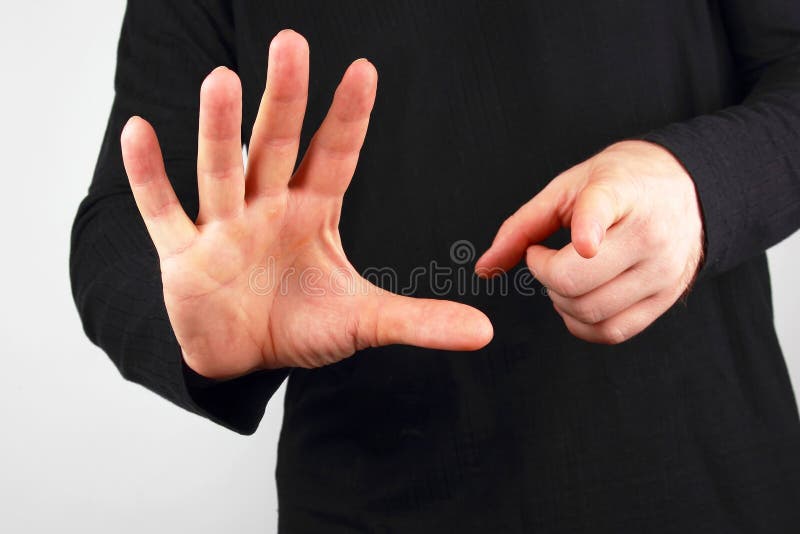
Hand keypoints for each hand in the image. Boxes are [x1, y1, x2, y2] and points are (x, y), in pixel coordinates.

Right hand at [120, 30, 491, 377]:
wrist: (245, 357)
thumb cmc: (300, 324)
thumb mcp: (363, 321)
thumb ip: (418, 319)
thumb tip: (484, 334)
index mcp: (312, 213)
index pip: (334, 156)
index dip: (347, 117)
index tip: (363, 70)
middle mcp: (267, 208)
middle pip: (277, 146)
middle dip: (285, 99)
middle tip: (290, 43)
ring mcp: (223, 227)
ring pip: (223, 170)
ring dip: (222, 129)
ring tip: (223, 80)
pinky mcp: (183, 255)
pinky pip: (164, 211)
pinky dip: (149, 176)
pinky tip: (139, 131)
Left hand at [476, 140, 703, 343]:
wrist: (688, 188)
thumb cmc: (620, 184)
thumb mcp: (569, 187)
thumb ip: (521, 226)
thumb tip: (483, 270)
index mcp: (624, 193)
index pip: (603, 211)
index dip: (589, 229)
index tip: (583, 243)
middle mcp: (651, 236)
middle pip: (577, 280)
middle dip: (544, 275)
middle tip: (545, 256)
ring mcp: (663, 272)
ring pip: (592, 312)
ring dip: (560, 301)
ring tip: (564, 273)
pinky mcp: (666, 299)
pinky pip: (612, 332)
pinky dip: (581, 324)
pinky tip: (577, 298)